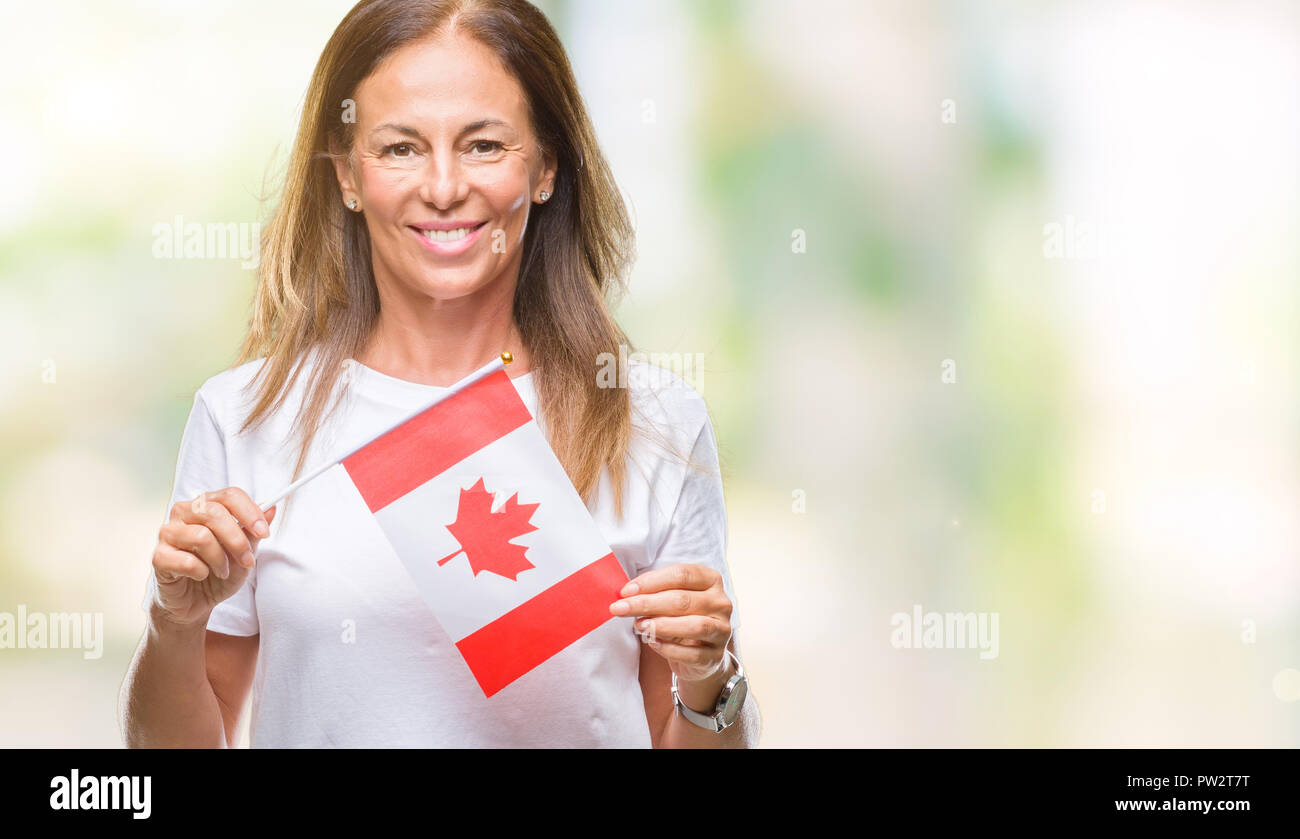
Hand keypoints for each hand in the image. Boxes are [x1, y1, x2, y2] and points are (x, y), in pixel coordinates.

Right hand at [150, 487, 275, 627]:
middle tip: (247, 560)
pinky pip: (187, 561)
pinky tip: (201, 576)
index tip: (264, 532)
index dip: (250, 512)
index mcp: (206, 505)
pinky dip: (201, 572)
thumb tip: (272, 507)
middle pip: (215, 513)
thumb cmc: (218, 573)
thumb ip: (254, 531)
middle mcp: (184, 513)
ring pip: (202, 536)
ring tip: (223, 571)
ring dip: (220, 559)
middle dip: (238, 541)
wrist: (195, 602)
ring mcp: (168, 533)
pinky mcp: (159, 556)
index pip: (229, 495)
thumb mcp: (244, 553)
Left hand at [609, 562, 732, 681]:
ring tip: (639, 625)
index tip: (626, 591)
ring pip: (694, 625)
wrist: (700, 654)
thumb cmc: (682, 618)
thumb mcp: (672, 599)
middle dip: (647, 603)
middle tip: (620, 608)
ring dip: (661, 625)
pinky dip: (669, 649)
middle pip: (683, 600)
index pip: (682, 574)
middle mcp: (721, 602)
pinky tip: (652, 643)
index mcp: (711, 580)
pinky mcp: (716, 656)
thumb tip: (627, 594)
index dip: (651, 581)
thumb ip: (656, 592)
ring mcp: (722, 630)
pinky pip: (692, 653)